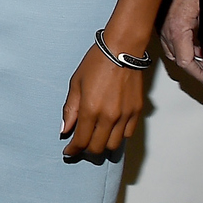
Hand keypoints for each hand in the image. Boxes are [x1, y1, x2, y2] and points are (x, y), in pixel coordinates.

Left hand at [62, 42, 145, 158]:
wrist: (122, 50)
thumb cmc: (96, 63)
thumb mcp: (76, 84)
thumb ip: (70, 110)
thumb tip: (65, 130)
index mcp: (90, 109)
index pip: (81, 141)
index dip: (73, 150)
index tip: (68, 152)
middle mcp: (109, 116)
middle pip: (97, 147)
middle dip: (86, 150)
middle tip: (80, 145)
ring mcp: (125, 115)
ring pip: (114, 145)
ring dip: (102, 145)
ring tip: (95, 138)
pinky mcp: (136, 112)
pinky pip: (127, 134)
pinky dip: (117, 136)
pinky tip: (110, 129)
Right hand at [160, 0, 202, 87]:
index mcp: (177, 31)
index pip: (185, 62)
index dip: (198, 74)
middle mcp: (166, 31)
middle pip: (178, 59)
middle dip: (195, 68)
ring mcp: (162, 27)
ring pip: (174, 51)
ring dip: (189, 57)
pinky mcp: (163, 21)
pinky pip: (171, 41)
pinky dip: (184, 46)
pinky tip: (197, 44)